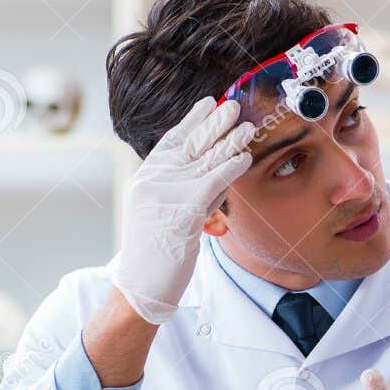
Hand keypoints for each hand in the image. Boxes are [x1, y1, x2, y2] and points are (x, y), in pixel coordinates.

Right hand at [109, 97, 252, 323]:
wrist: (140, 286)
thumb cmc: (155, 255)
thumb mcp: (161, 213)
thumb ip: (180, 190)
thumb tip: (211, 171)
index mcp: (147, 178)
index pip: (171, 140)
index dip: (191, 120)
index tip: (207, 103)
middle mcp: (154, 180)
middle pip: (191, 143)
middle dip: (214, 122)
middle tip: (233, 105)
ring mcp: (167, 193)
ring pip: (205, 159)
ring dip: (230, 141)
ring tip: (249, 127)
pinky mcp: (183, 209)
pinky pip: (213, 181)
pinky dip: (231, 167)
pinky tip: (244, 158)